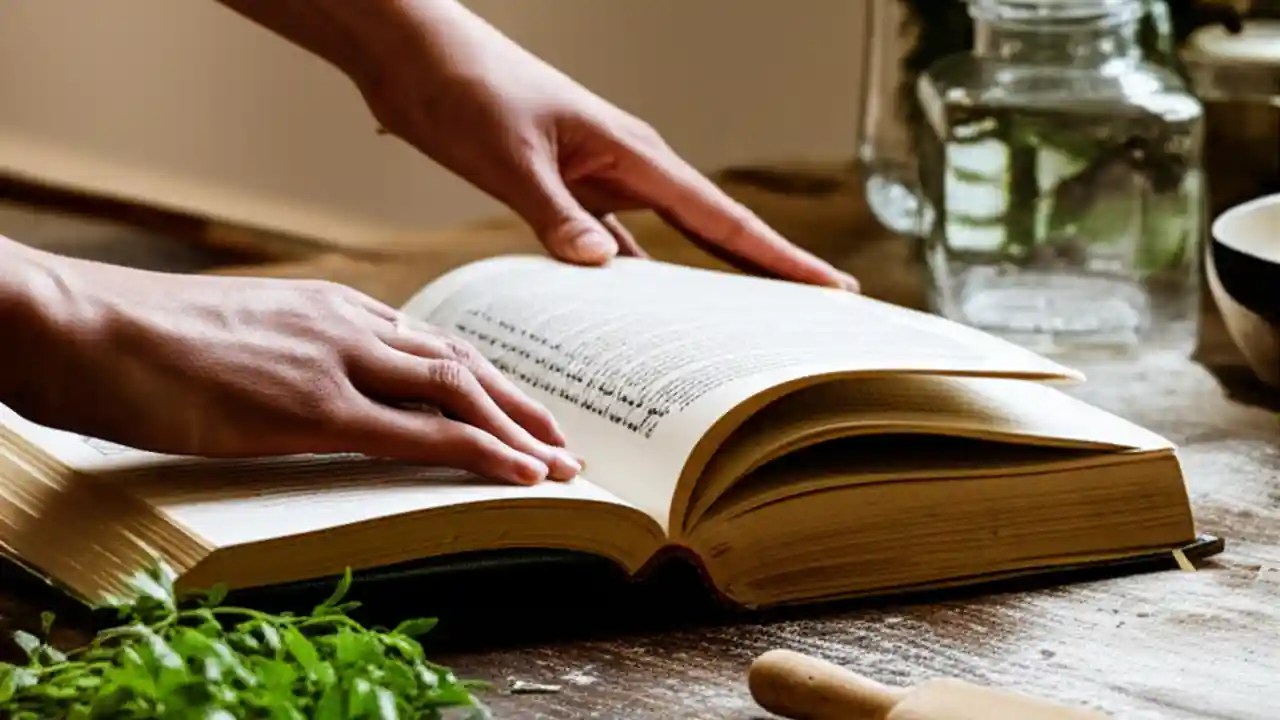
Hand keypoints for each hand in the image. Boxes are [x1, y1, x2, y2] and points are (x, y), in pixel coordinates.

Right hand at [1, 246, 579, 485]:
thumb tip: (323, 389)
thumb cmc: (148, 341)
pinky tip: (516, 474)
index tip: (518, 409)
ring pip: (456, 390)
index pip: (430, 343)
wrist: (87, 328)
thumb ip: (297, 353)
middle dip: (519, 404)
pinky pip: (418, 434)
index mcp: (331, 307)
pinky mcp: (312, 408)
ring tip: (558, 464)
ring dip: (516, 430)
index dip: (484, 380)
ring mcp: (334, 362)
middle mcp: (348, 324)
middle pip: (460, 362)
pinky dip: (479, 452)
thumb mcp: (242, 338)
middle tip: (563, 442)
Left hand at [349, 1, 860, 290]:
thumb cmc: (465, 89)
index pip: (722, 218)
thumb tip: (603, 267)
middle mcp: (629, 169)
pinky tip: (633, 322)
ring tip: (735, 338)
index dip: (779, 257)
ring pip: (668, 249)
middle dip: (763, 276)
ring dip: (698, 289)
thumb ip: (556, 212)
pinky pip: (614, 253)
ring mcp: (601, 183)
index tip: (830, 289)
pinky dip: (627, 288)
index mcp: (633, 154)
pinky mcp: (568, 195)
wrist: (419, 59)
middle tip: (812, 321)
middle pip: (715, 235)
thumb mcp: (509, 156)